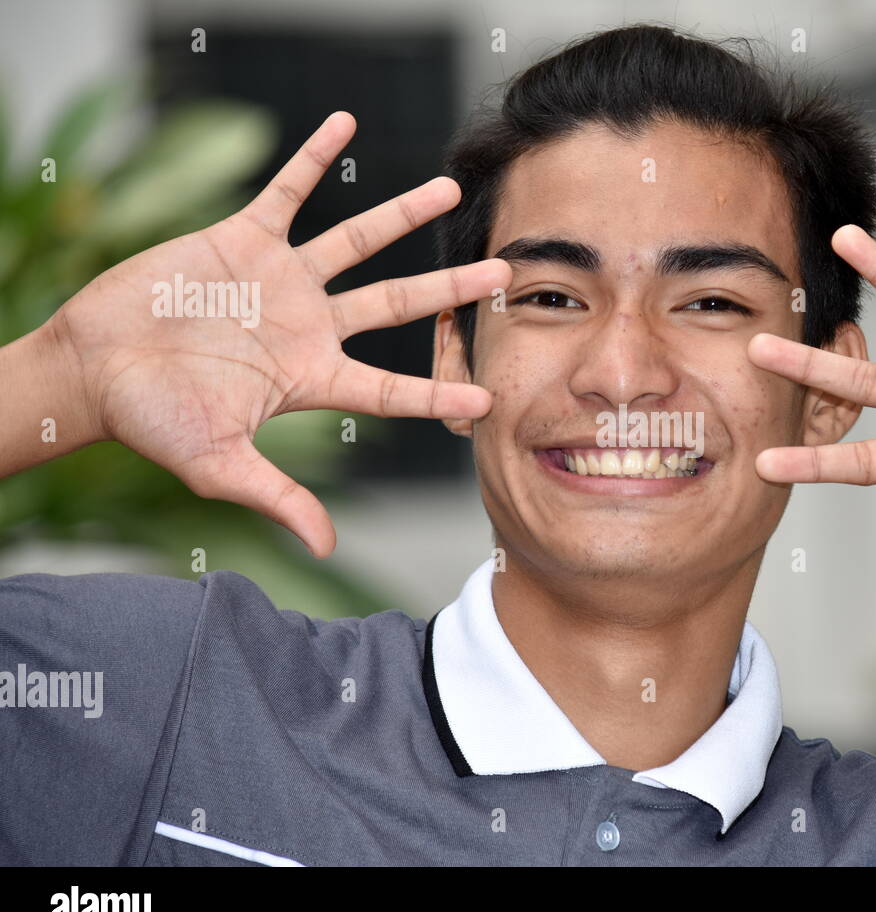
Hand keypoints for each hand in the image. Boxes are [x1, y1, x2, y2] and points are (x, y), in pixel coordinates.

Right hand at [44, 111, 509, 557]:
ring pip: (356, 242)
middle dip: (450, 291)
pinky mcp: (241, 240)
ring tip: (449, 190)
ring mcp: (280, 280)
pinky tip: (344, 123)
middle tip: (504, 275)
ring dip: (402, 215)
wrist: (94, 368)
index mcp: (311, 378)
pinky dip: (312, 158)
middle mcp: (309, 325)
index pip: (391, 389)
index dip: (438, 394)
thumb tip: (326, 546)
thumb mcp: (218, 465)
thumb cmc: (152, 421)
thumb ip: (277, 498)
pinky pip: (286, 191)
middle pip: (398, 305)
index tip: (489, 397)